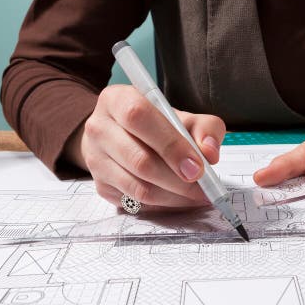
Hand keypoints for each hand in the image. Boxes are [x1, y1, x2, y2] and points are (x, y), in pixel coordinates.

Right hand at [70, 85, 226, 209]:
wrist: (126, 137)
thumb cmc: (158, 125)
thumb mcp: (184, 117)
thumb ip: (204, 128)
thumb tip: (209, 153)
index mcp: (117, 100)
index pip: (138, 117)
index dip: (170, 145)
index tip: (197, 167)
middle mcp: (99, 128)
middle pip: (139, 160)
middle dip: (178, 180)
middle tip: (203, 189)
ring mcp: (95, 159)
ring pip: (138, 187)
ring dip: (174, 196)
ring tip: (197, 196)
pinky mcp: (101, 186)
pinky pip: (136, 202)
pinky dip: (164, 204)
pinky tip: (180, 199)